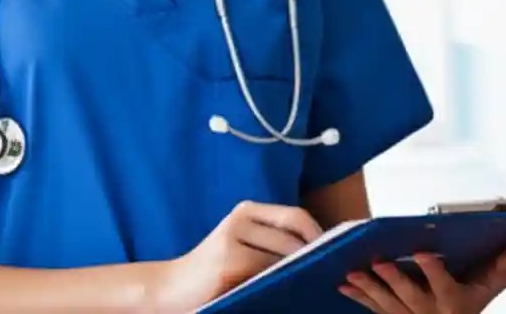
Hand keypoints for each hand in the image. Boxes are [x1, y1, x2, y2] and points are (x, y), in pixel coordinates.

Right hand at [156, 200, 322, 311]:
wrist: (169, 288)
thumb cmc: (213, 272)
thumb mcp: (242, 247)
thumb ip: (272, 243)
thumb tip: (322, 251)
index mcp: (246, 210)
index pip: (297, 217)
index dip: (320, 234)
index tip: (337, 254)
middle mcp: (239, 219)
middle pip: (294, 235)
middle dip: (317, 255)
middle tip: (332, 273)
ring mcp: (232, 240)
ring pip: (284, 256)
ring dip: (303, 271)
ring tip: (315, 284)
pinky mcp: (228, 264)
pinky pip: (268, 273)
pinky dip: (283, 283)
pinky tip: (290, 294)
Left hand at [340, 248, 505, 313]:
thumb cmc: (471, 304)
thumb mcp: (489, 287)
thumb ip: (502, 266)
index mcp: (454, 302)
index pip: (444, 285)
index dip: (432, 270)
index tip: (422, 253)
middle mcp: (430, 313)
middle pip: (410, 296)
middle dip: (394, 280)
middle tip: (378, 263)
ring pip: (387, 305)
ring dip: (369, 289)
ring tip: (353, 274)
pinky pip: (375, 309)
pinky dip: (359, 297)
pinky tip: (345, 285)